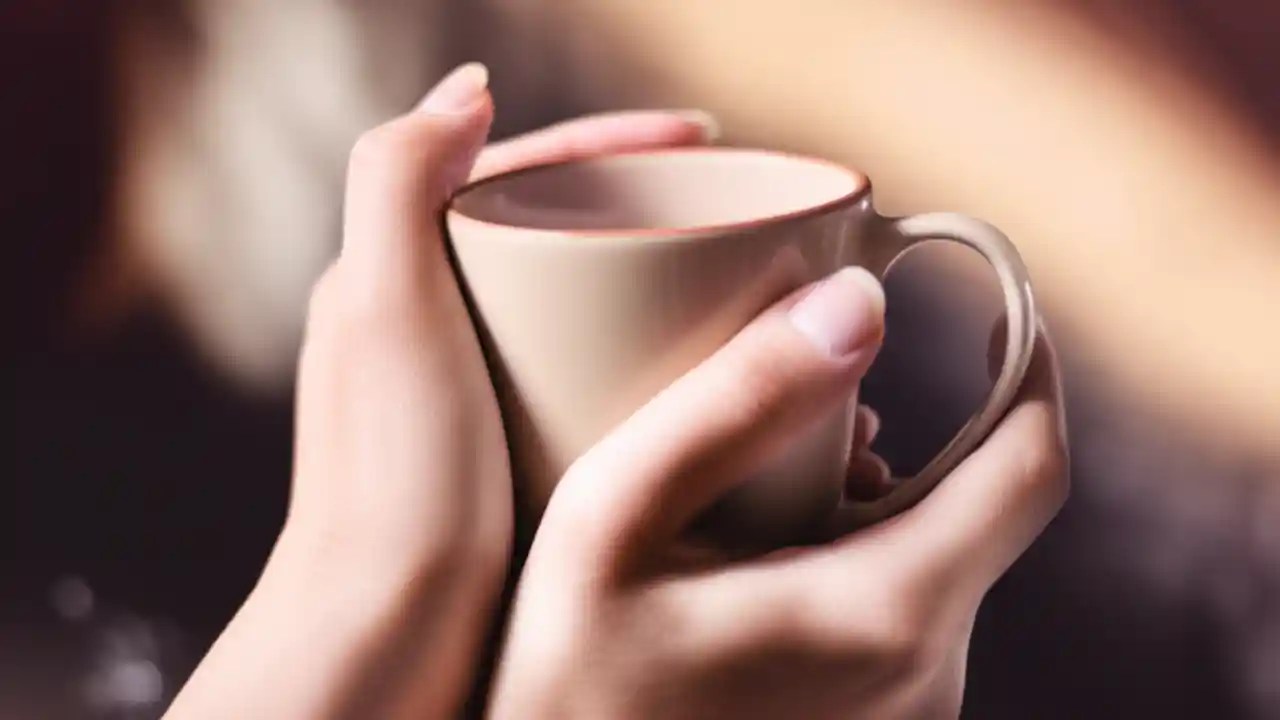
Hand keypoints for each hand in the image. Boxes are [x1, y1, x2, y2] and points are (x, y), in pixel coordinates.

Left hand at [165, 64, 716, 718]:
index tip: (702, 136)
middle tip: (743, 213)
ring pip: (594, 314)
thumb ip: (395, 182)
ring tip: (760, 302)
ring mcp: (481, 396)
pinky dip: (668, 372)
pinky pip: (606, 386)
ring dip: (678, 297)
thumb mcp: (383, 316)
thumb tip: (466, 87)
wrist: (383, 649)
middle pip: (564, 238)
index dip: (611, 141)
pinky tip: (727, 392)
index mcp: (396, 280)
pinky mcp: (519, 457)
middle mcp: (436, 331)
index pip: (518, 174)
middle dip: (657, 214)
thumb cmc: (389, 494)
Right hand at [488, 269, 1067, 719]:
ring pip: (940, 559)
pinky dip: (864, 550)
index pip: (1031, 469)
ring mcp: (904, 714)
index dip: (1034, 370)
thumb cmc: (564, 680)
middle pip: (982, 511)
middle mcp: (924, 676)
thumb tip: (857, 303)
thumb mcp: (611, 519)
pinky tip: (768, 544)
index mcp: (885, 613)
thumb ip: (735, 404)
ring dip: (888, 488)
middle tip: (829, 375)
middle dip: (936, 422)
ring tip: (780, 460)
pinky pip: (904, 614)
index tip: (1005, 305)